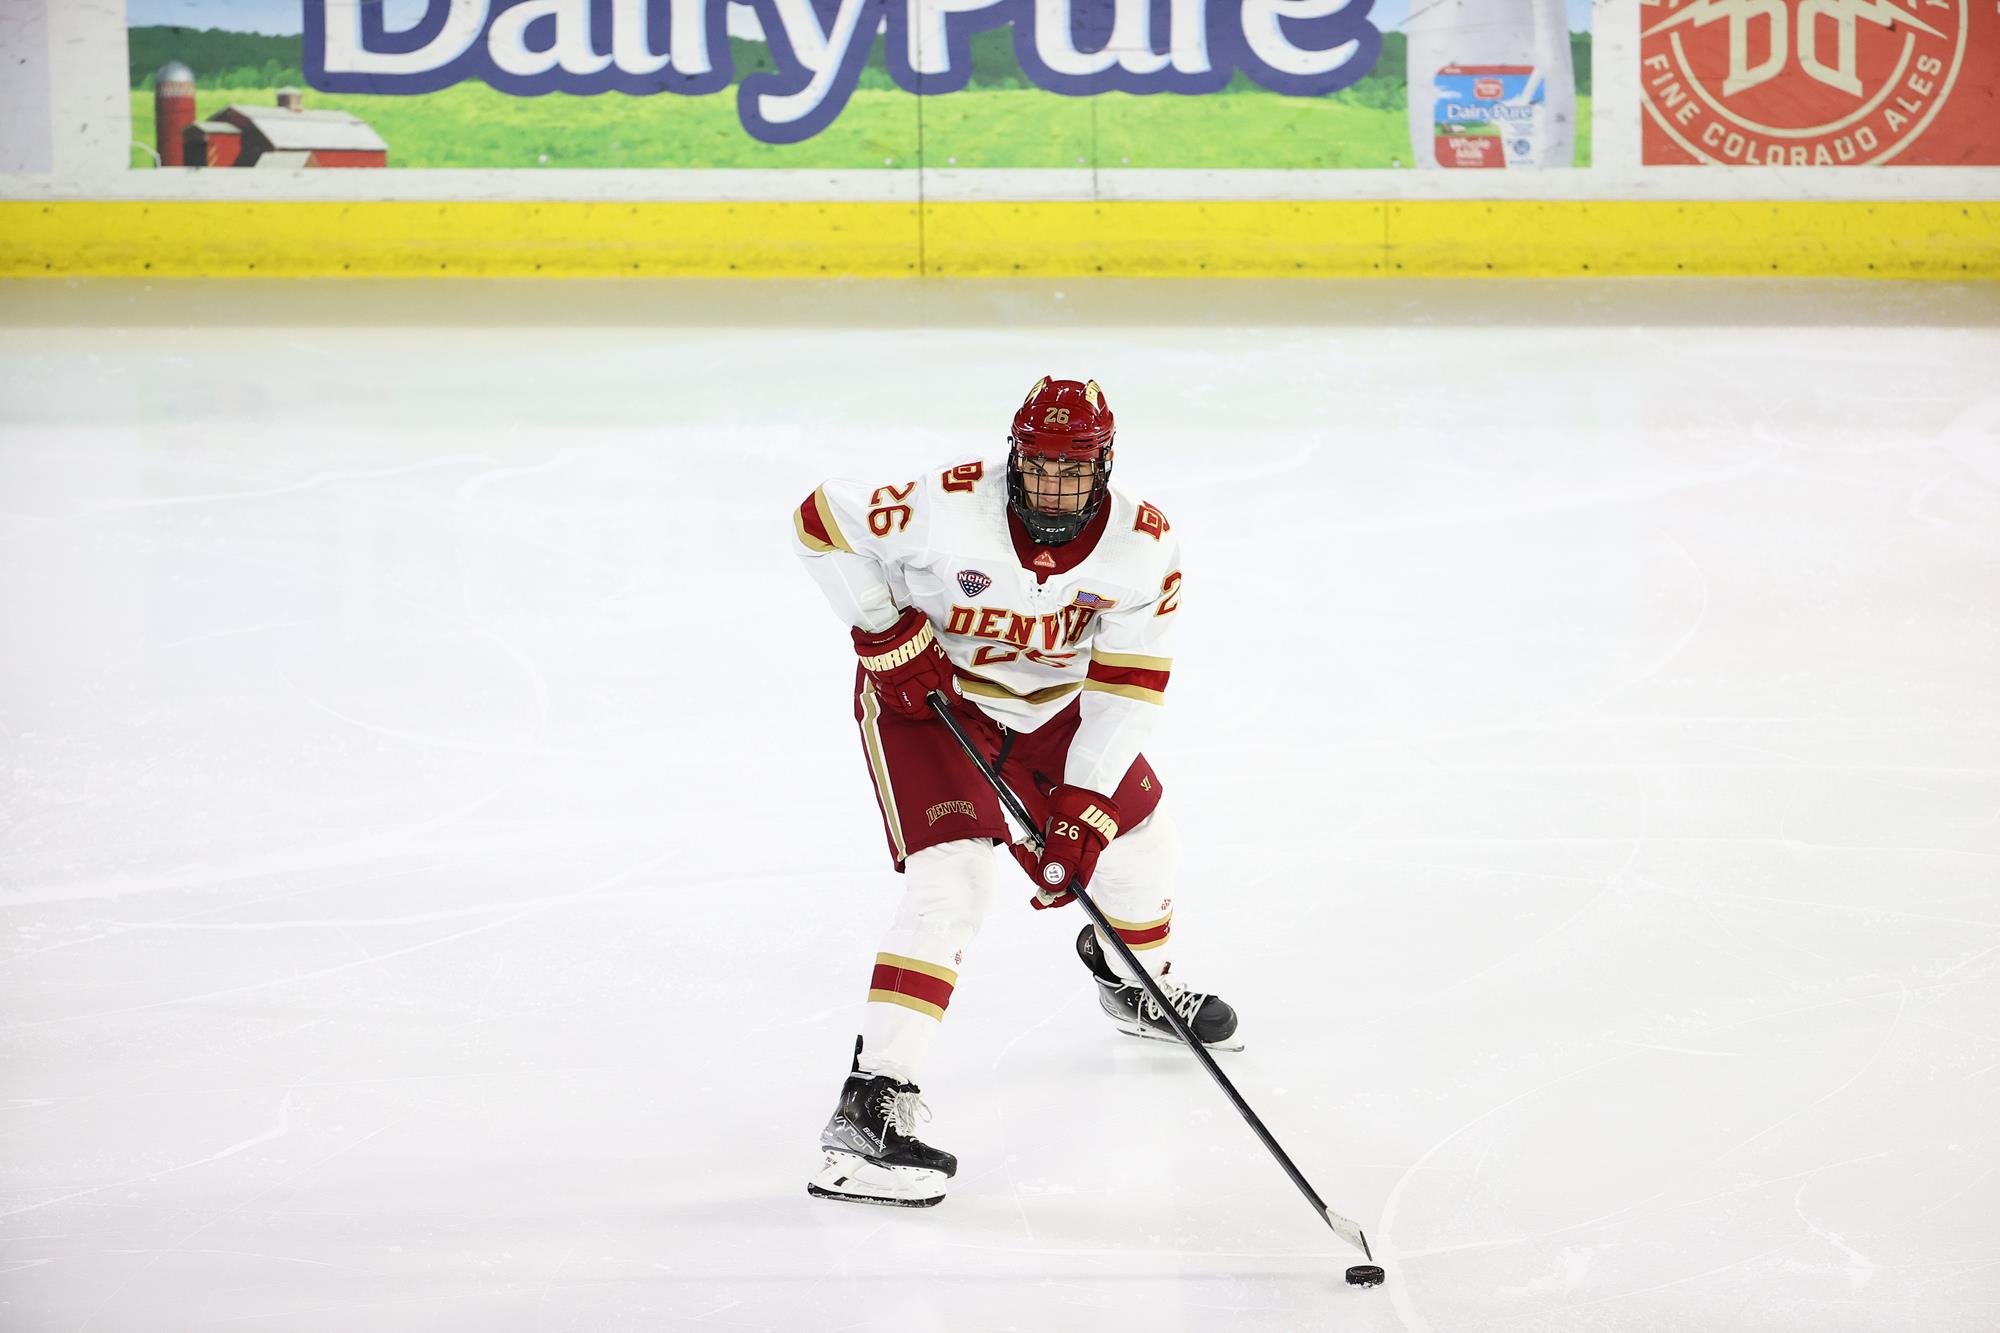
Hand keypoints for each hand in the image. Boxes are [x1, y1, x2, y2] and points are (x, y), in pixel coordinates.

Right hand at [852, 607, 959, 720]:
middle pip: (905, 709)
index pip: (920, 715)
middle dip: (916, 704)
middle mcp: (894, 697)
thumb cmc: (917, 652)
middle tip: (925, 694)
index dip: (930, 710)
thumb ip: (950, 688)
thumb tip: (956, 700)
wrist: (892, 633)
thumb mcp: (942, 669)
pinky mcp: (874, 674)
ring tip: (913, 684)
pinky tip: (899, 675)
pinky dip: (892, 684)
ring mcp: (882, 686)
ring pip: (893, 699)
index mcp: (910, 700)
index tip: (936, 705)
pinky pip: (884, 686)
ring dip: (903, 695)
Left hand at [1028, 786, 1119, 908]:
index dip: (1054, 898)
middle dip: (1036, 870)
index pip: (1070, 892)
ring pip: (1049, 864)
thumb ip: (1058, 861)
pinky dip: (1036, 848)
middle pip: (1056, 878)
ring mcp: (1071, 849)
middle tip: (1023, 853)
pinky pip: (1048, 851)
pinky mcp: (1064, 838)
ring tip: (1024, 845)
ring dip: (1033, 858)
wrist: (1086, 786)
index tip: (1037, 900)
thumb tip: (1049, 888)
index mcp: (1084, 864)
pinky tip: (1030, 840)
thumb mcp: (1067, 837)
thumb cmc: (1080, 810)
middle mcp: (1079, 860)